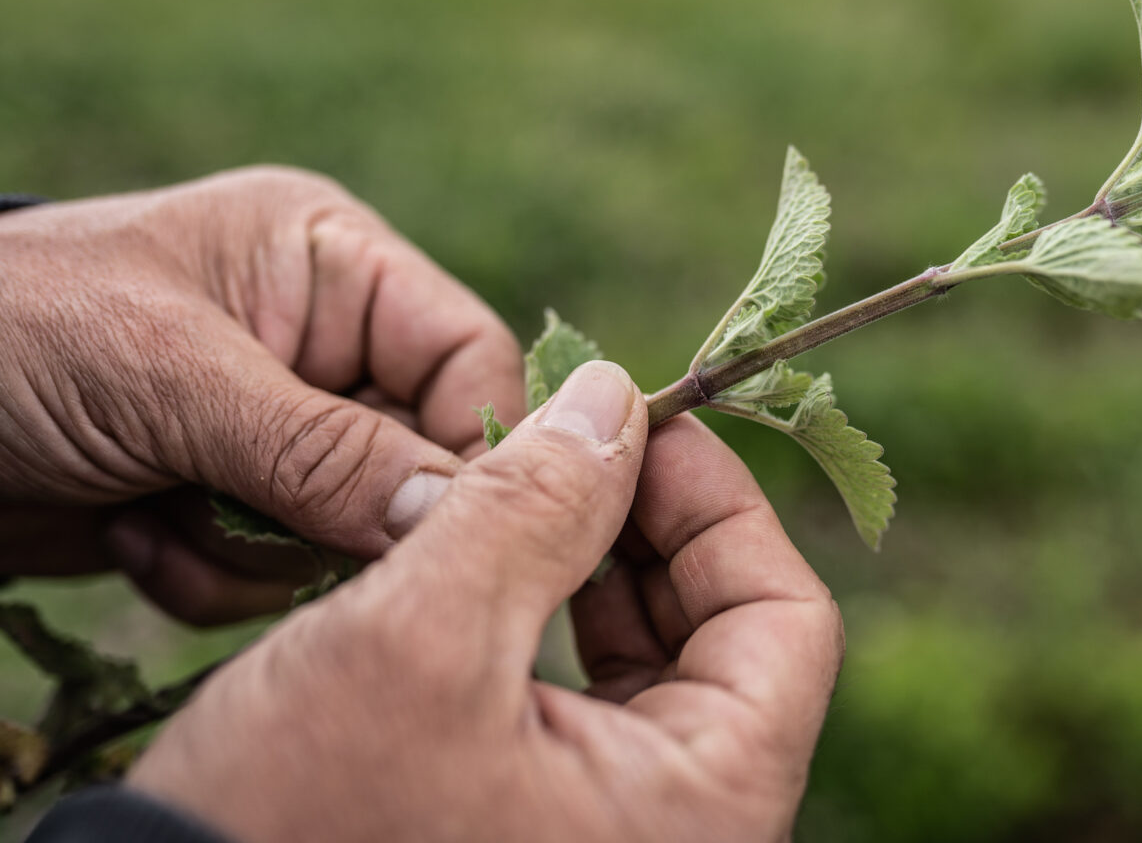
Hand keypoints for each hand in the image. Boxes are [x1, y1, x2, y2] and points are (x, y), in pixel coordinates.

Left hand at [0, 167, 524, 622]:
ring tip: (159, 514)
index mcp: (328, 262)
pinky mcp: (223, 496)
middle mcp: (317, 342)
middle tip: (260, 530)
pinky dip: (210, 575)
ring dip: (256, 550)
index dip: (467, 443)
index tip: (437, 527)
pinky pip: (276, 567)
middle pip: (416, 456)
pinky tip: (131, 535)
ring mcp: (271, 425)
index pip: (465, 356)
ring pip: (349, 527)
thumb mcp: (170, 375)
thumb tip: (457, 517)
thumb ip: (322, 448)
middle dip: (337, 512)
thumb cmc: (10, 333)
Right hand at [127, 361, 843, 841]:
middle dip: (652, 520)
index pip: (789, 620)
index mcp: (703, 805)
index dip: (722, 502)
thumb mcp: (421, 635)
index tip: (642, 422)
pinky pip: (592, 698)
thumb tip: (615, 398)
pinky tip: (499, 555)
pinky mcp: (546, 824)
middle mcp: (682, 828)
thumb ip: (534, 504)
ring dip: (599, 556)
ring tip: (529, 480)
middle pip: (727, 633)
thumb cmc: (297, 816)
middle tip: (577, 434)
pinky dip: (556, 613)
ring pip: (656, 659)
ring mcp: (616, 830)